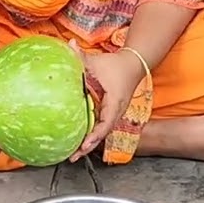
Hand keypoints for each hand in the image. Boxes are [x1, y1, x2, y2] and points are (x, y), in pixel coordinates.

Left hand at [69, 45, 146, 161]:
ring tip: (72, 154)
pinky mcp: (109, 113)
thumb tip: (69, 45)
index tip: (84, 145)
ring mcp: (113, 114)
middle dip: (87, 147)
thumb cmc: (117, 65)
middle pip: (101, 134)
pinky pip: (99, 127)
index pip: (105, 124)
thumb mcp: (98, 61)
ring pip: (100, 133)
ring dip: (88, 144)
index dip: (95, 136)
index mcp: (114, 103)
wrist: (133, 65)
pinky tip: (77, 140)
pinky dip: (89, 135)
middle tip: (72, 157)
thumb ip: (82, 56)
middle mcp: (115, 112)